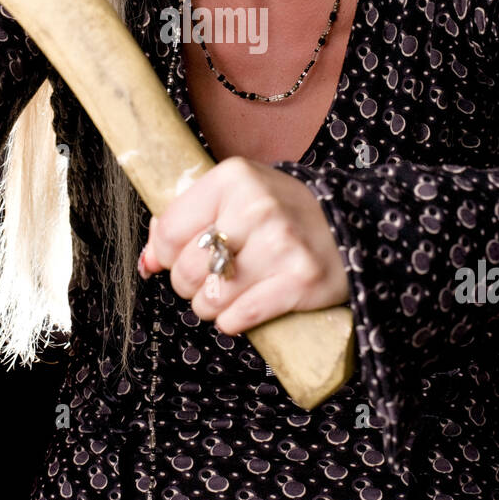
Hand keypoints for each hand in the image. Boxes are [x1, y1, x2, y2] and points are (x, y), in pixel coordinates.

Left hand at [141, 157, 349, 333]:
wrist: (352, 225)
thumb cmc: (283, 212)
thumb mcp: (237, 195)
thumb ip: (187, 220)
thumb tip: (146, 262)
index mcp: (234, 178)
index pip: (168, 232)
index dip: (165, 255)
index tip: (180, 258)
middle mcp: (257, 207)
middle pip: (185, 271)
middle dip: (191, 284)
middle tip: (213, 277)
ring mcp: (281, 244)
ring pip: (209, 300)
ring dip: (213, 306)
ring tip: (233, 291)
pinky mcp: (301, 281)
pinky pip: (238, 319)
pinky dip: (234, 321)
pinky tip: (248, 305)